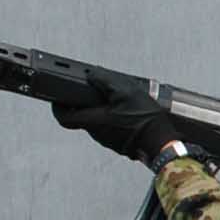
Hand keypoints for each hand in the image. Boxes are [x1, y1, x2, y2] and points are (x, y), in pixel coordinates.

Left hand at [52, 72, 178, 161]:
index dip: (57, 106)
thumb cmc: (145, 121)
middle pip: (81, 117)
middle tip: (92, 93)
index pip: (63, 116)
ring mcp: (109, 141)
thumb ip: (105, 80)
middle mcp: (97, 133)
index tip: (58, 97)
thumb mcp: (125, 92)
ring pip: (97, 124)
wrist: (163, 144)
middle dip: (84, 104)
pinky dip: (113, 121)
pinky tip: (128, 114)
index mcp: (93, 120)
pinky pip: (110, 131)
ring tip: (115, 102)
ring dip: (101, 112)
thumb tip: (92, 74)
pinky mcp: (120, 145)